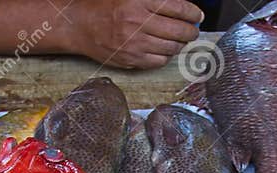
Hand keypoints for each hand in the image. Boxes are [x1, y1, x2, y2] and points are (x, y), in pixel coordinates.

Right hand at [66, 0, 203, 67]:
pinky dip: (166, 55)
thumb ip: (153, 0)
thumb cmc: (103, 7)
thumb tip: (180, 6)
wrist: (79, 25)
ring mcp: (135, 43)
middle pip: (179, 30)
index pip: (177, 7)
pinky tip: (163, 49)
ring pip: (172, 47)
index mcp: (138, 1)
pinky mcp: (131, 59)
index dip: (192, 12)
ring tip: (179, 39)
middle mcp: (138, 22)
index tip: (197, 15)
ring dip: (180, 44)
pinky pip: (159, 61)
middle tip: (192, 29)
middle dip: (191, 30)